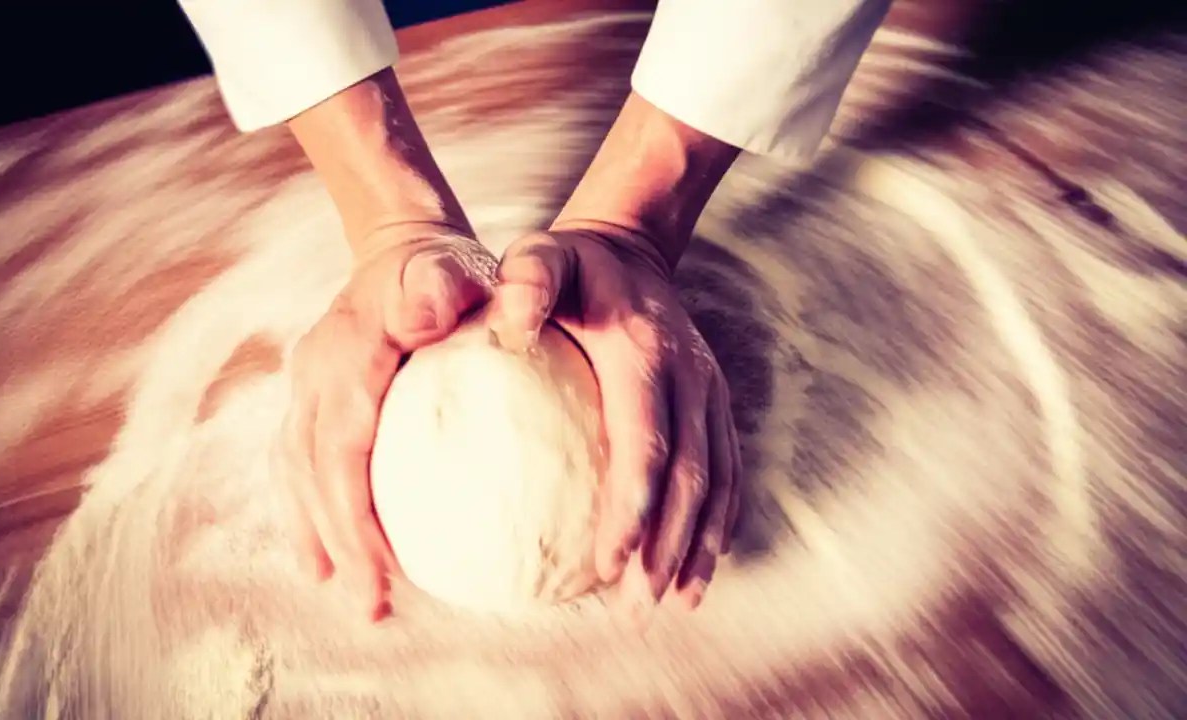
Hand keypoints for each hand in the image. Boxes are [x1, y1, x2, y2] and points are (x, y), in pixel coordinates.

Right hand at [274, 225, 494, 619]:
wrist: (404, 245)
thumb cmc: (446, 266)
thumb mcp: (454, 266)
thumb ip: (440, 287)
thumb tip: (424, 315)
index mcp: (346, 351)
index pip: (340, 449)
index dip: (351, 516)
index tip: (380, 573)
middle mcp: (312, 372)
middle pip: (311, 474)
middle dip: (337, 545)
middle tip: (372, 610)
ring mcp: (304, 385)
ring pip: (295, 473)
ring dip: (318, 537)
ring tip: (350, 595)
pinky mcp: (310, 398)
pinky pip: (299, 463)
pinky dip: (309, 512)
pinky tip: (329, 557)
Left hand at [489, 223, 740, 614]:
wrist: (631, 247)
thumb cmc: (569, 264)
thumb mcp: (539, 255)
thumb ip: (524, 283)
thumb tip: (507, 326)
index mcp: (643, 351)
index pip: (645, 442)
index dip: (634, 507)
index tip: (611, 564)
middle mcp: (689, 375)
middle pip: (687, 477)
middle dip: (667, 548)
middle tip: (638, 608)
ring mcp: (710, 389)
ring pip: (715, 481)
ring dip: (699, 546)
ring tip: (678, 604)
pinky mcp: (716, 401)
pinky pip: (727, 467)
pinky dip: (721, 518)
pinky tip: (706, 561)